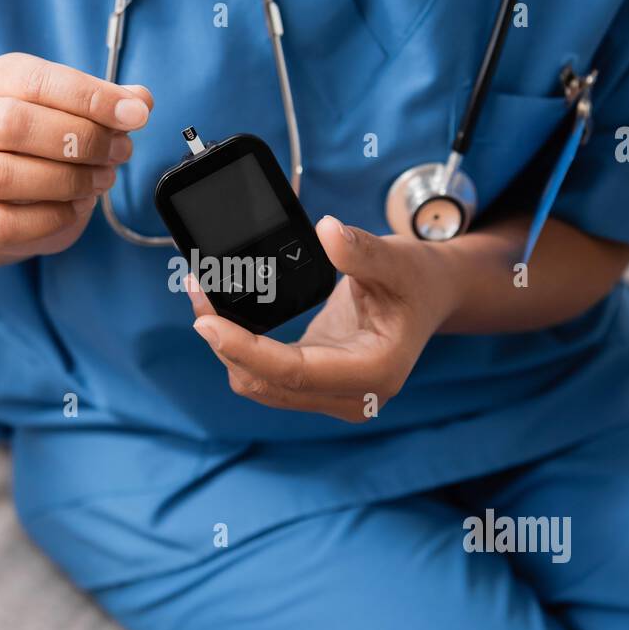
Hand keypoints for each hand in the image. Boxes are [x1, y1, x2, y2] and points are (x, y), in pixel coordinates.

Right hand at [0, 53, 151, 259]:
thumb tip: (140, 101)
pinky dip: (51, 218)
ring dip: (67, 180)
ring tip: (102, 180)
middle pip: (13, 123)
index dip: (91, 98)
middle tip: (119, 152)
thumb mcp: (77, 112)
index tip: (136, 116)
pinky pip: (4, 223)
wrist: (1, 193)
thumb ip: (109, 104)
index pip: (38, 81)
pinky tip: (76, 207)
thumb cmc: (43, 142)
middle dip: (80, 140)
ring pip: (1, 175)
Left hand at [189, 215, 457, 421]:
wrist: (430, 294)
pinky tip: (224, 316)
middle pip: (268, 384)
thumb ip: (361, 251)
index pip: (295, 374)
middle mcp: (353, 397)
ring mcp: (334, 396)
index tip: (206, 323)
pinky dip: (241, 349)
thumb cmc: (416, 277)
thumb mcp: (396, 258)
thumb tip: (328, 232)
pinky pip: (266, 376)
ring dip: (227, 348)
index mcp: (375, 372)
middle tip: (198, 291)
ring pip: (260, 384)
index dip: (246, 351)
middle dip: (225, 343)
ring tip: (204, 297)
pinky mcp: (317, 385)